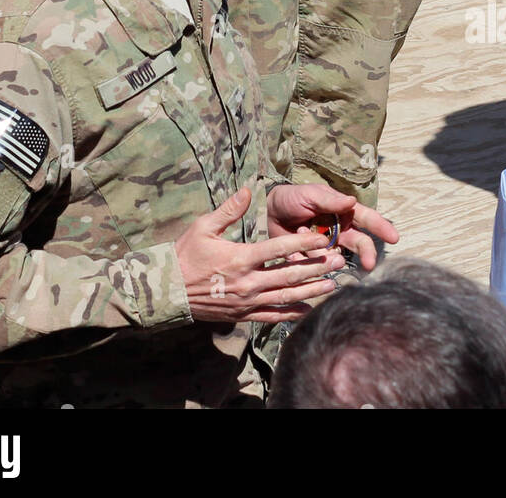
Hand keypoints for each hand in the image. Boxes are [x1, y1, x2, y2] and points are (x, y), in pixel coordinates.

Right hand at [175, 187, 344, 323]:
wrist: (166, 291)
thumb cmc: (185, 255)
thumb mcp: (203, 227)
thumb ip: (229, 210)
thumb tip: (248, 189)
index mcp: (240, 257)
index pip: (280, 248)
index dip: (304, 243)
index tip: (323, 238)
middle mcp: (248, 282)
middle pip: (290, 274)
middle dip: (317, 267)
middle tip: (339, 261)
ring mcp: (247, 301)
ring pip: (286, 296)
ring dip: (311, 290)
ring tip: (333, 284)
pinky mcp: (243, 315)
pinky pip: (272, 316)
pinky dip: (291, 313)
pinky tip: (308, 309)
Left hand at [267, 183, 399, 272]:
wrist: (267, 211)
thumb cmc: (292, 198)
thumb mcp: (311, 194)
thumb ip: (330, 201)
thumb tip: (351, 201)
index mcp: (344, 212)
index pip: (367, 219)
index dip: (381, 227)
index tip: (394, 237)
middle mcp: (339, 230)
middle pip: (359, 243)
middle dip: (366, 254)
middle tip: (370, 264)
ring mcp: (326, 246)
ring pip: (337, 256)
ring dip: (327, 255)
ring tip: (311, 241)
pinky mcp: (311, 258)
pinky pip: (314, 264)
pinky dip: (305, 258)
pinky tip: (293, 246)